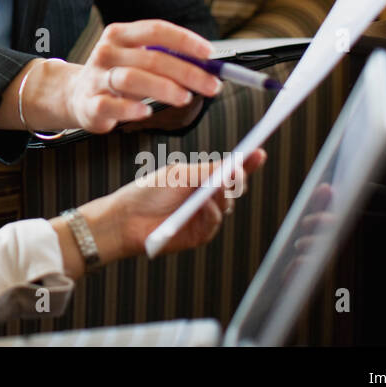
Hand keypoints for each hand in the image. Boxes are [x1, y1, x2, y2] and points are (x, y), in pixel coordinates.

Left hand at [53, 149, 267, 277]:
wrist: (126, 218)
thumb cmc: (148, 192)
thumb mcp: (179, 175)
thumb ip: (207, 171)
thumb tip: (234, 165)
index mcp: (200, 179)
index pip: (228, 171)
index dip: (246, 163)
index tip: (259, 152)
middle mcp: (205, 197)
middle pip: (233, 188)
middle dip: (236, 179)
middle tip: (235, 172)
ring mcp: (203, 216)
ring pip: (227, 205)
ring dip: (222, 196)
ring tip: (213, 189)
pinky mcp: (199, 234)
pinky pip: (214, 222)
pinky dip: (211, 212)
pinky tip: (203, 206)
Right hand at [66, 20, 222, 133]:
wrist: (76, 95)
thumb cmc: (117, 75)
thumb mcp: (137, 58)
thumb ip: (167, 57)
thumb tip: (208, 64)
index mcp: (119, 34)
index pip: (156, 30)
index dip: (185, 41)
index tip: (209, 54)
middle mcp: (107, 52)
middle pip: (151, 57)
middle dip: (187, 72)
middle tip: (211, 85)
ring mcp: (96, 78)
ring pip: (132, 79)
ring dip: (164, 88)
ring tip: (185, 98)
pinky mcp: (90, 104)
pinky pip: (111, 105)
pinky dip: (131, 109)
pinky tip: (147, 112)